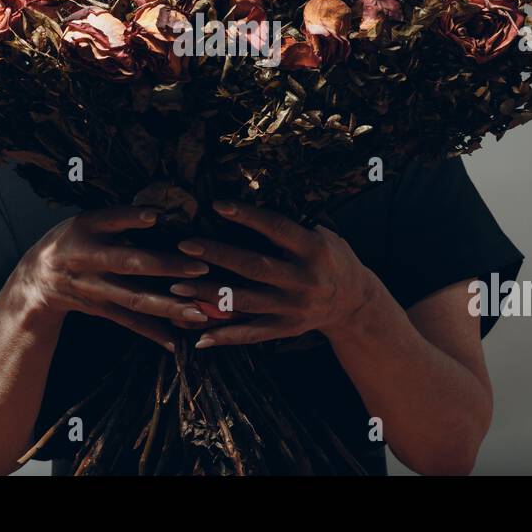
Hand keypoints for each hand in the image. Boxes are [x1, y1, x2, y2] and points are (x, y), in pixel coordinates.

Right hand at [15, 206, 211, 350]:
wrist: (38, 280)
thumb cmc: (74, 240)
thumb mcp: (87, 221)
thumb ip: (120, 218)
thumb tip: (165, 212)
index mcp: (85, 229)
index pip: (109, 220)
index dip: (130, 218)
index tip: (156, 215)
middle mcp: (89, 259)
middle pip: (129, 263)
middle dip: (165, 266)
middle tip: (200, 267)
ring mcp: (95, 288)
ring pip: (134, 298)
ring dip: (168, 306)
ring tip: (197, 312)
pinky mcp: (101, 309)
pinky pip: (130, 322)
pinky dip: (154, 333)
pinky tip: (178, 343)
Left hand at [170, 201, 376, 347]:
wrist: (354, 302)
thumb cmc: (330, 256)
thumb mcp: (321, 234)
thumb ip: (290, 224)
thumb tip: (250, 194)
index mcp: (313, 249)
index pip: (276, 228)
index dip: (247, 216)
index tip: (216, 205)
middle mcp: (304, 280)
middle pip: (254, 267)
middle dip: (217, 255)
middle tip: (184, 244)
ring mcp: (294, 308)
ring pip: (245, 301)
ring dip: (208, 294)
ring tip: (177, 285)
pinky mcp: (286, 329)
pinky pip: (251, 333)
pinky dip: (224, 335)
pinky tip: (198, 337)